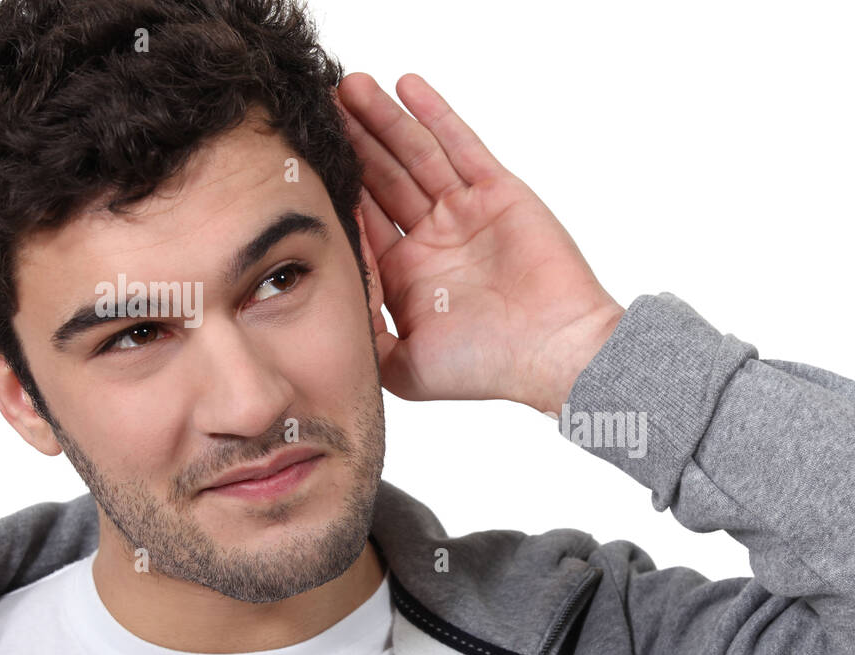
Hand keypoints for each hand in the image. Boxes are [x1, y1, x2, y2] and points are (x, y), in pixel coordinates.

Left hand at [336, 72, 623, 413]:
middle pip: (382, 177)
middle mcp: (434, 239)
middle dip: (352, 142)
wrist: (554, 350)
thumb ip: (363, 339)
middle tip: (318, 106)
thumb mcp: (404, 368)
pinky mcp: (497, 193)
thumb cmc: (487, 367)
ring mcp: (465, 213)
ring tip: (349, 85)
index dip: (334, 189)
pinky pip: (461, 145)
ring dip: (383, 120)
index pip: (361, 219)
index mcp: (408, 275)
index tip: (300, 159)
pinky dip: (435, 115)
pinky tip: (407, 86)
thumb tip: (326, 305)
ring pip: (415, 154)